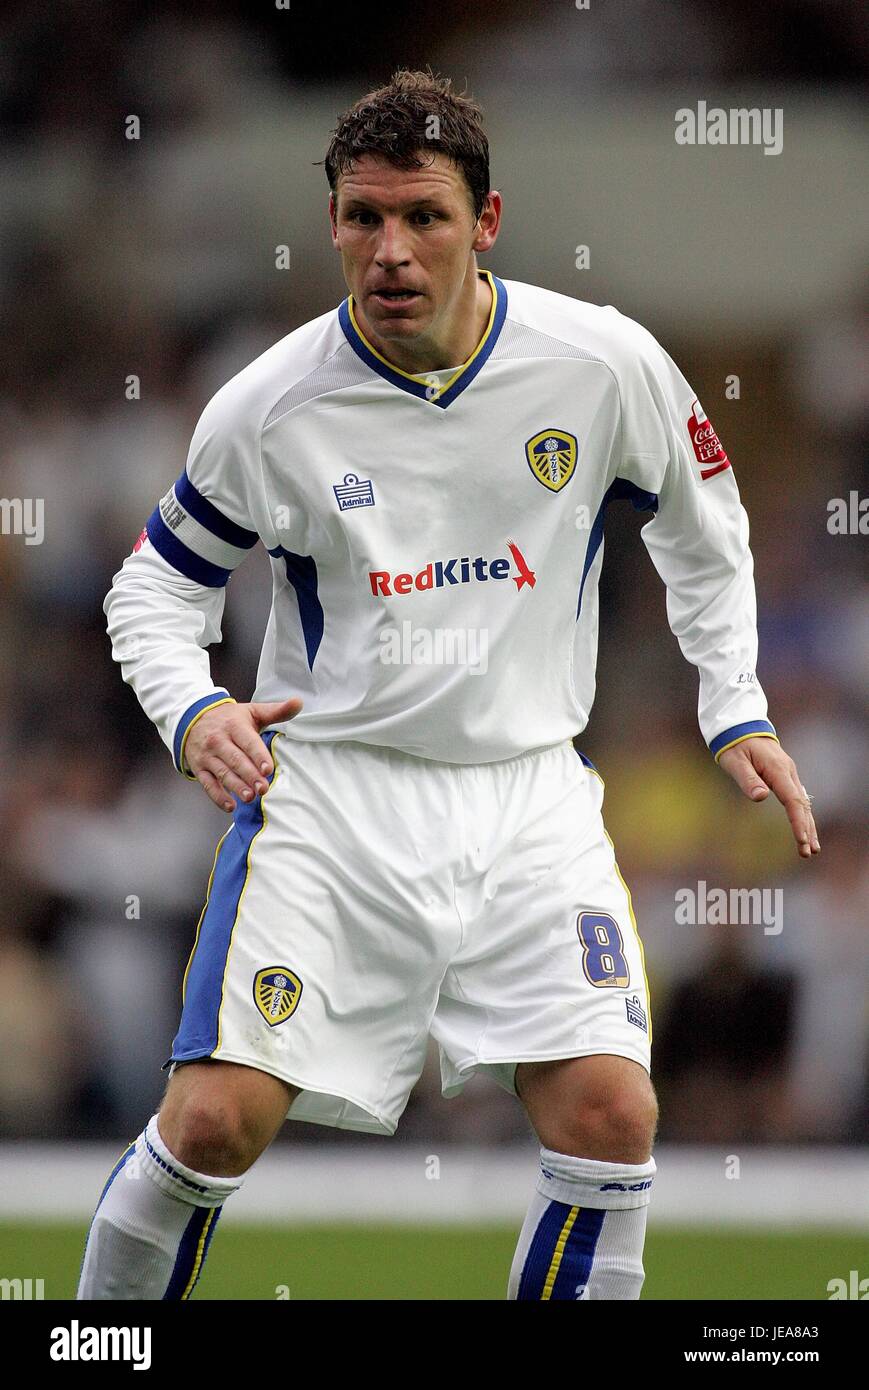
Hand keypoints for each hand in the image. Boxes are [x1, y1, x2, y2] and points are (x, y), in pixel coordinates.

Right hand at [185, 697, 302, 811]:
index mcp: (234, 726)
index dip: (258, 756)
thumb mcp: (251, 711)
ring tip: (249, 797)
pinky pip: (207, 784)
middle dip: (249, 775)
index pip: (248, 742)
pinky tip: (230, 806)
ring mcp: (207, 755)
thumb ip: (276, 711)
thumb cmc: (228, 718)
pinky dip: (217, 797)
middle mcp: (218, 740)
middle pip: (235, 760)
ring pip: (222, 773)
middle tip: (262, 788)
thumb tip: (298, 703)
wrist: (192, 718)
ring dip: (236, 786)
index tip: (268, 769)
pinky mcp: (199, 768)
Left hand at [718, 737, 819, 859]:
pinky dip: (803, 815)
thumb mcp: (735, 761)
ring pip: (803, 803)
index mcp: (778, 770)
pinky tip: (807, 828)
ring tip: (813, 848)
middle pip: (802, 805)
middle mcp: (788, 772)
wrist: (741, 726)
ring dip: (808, 825)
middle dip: (807, 830)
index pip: (792, 800)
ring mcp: (788, 773)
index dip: (798, 822)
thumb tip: (761, 797)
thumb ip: (748, 779)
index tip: (802, 841)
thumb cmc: (735, 744)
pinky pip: (797, 798)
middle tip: (808, 853)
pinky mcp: (784, 775)